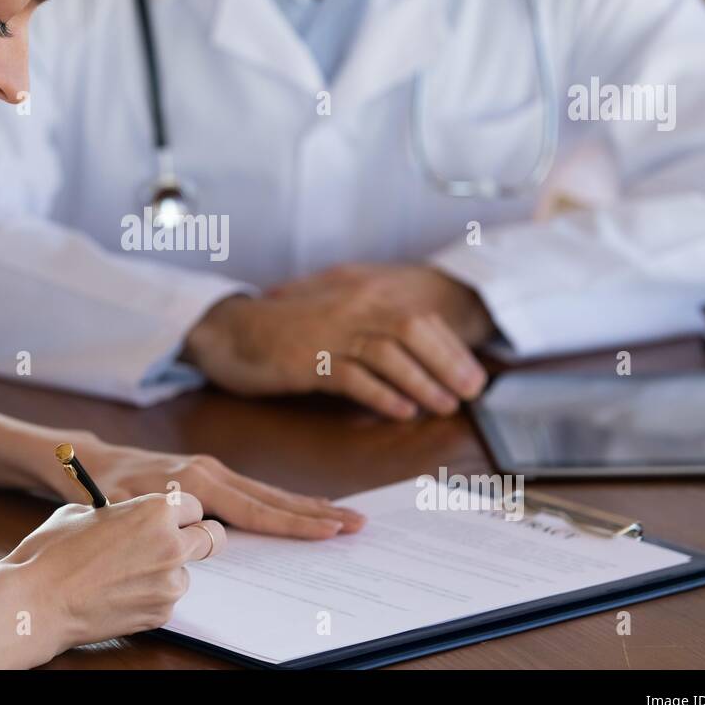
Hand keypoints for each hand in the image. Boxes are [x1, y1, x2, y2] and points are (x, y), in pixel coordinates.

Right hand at [0, 491, 223, 656]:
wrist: (37, 600)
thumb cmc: (53, 551)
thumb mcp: (84, 512)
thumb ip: (120, 511)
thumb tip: (127, 514)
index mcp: (156, 511)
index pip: (195, 506)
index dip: (180, 513)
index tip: (171, 519)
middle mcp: (172, 546)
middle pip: (212, 538)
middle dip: (197, 538)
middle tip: (176, 542)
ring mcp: (169, 584)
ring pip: (186, 572)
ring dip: (168, 571)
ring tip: (126, 573)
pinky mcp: (161, 614)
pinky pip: (166, 598)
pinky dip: (151, 596)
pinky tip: (118, 593)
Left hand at [58, 431, 364, 538]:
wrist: (90, 461)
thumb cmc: (102, 488)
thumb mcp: (125, 508)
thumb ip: (164, 517)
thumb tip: (200, 530)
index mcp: (195, 482)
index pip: (255, 509)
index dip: (294, 522)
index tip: (329, 529)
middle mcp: (209, 471)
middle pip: (273, 497)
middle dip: (317, 511)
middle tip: (357, 522)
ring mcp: (211, 469)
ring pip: (268, 492)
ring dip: (306, 505)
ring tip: (343, 515)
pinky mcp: (208, 473)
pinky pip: (253, 490)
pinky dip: (282, 500)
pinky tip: (302, 508)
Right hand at [182, 264, 492, 419]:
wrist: (231, 331)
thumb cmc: (286, 330)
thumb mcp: (335, 318)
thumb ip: (370, 328)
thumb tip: (414, 354)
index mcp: (361, 293)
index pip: (419, 318)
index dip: (451, 347)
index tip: (473, 375)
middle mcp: (350, 306)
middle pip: (412, 330)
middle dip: (447, 362)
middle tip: (471, 392)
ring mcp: (330, 331)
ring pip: (388, 353)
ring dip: (422, 381)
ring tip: (444, 406)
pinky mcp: (309, 359)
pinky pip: (354, 376)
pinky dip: (383, 394)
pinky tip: (402, 411)